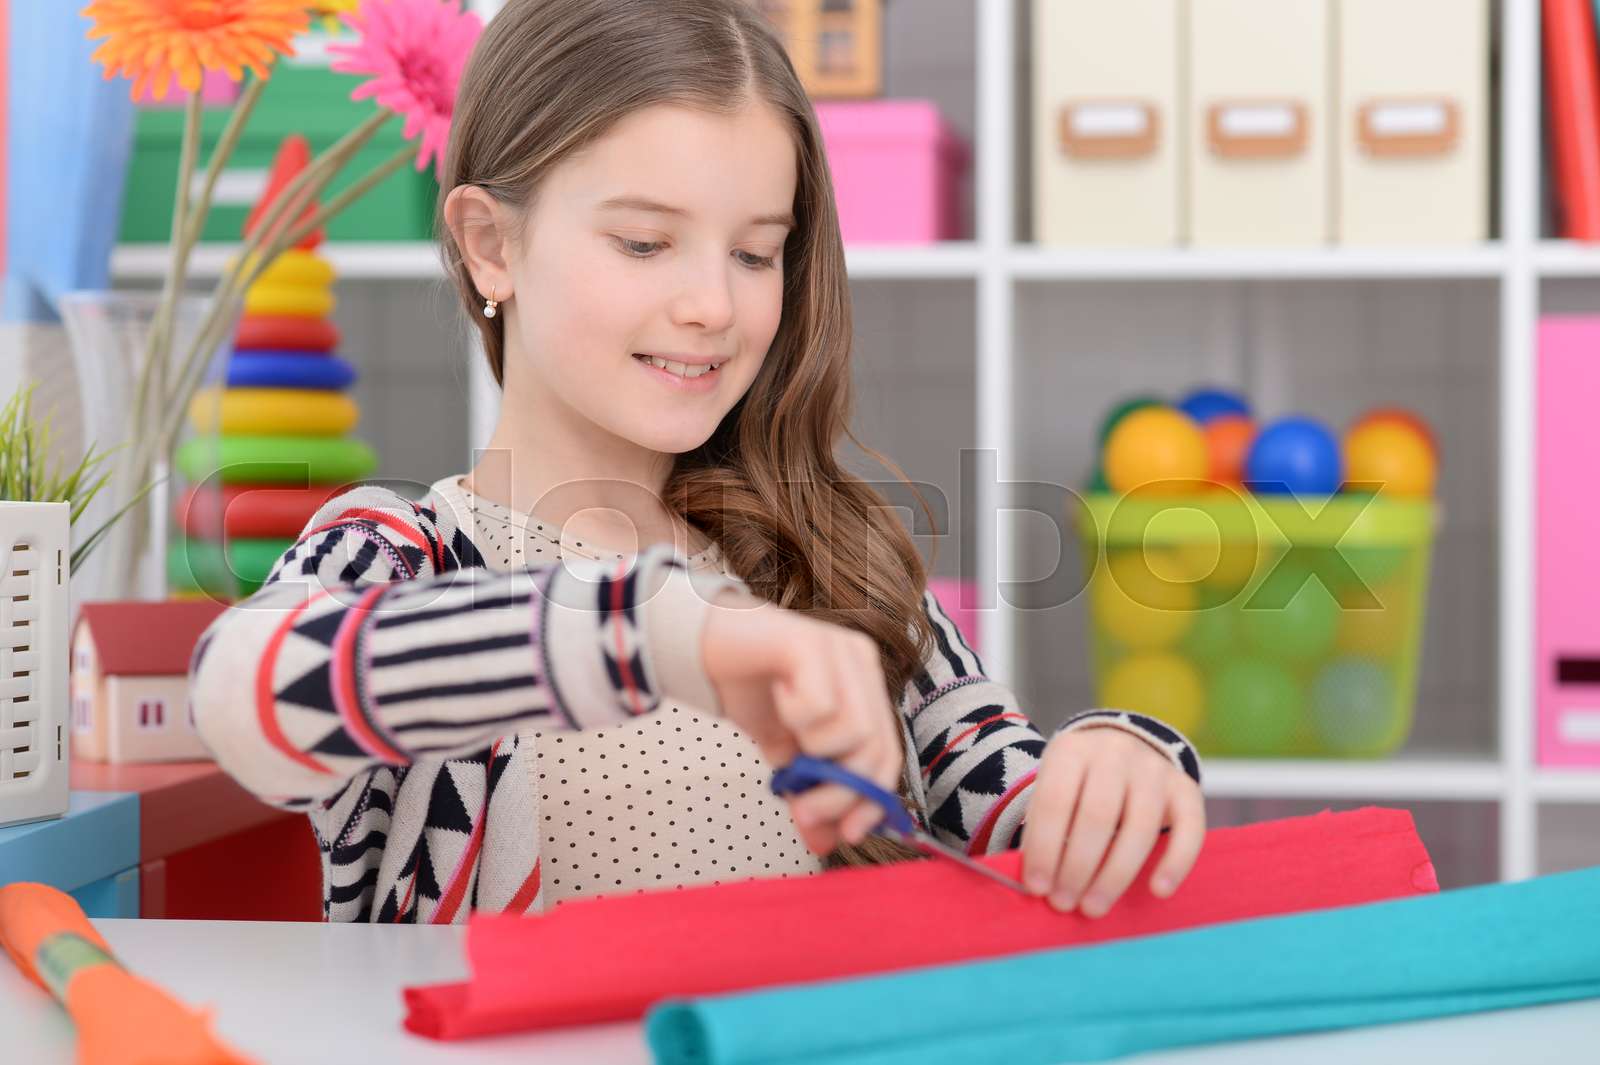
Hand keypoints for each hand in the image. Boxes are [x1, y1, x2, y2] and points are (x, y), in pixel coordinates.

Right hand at [700, 588, 904, 856]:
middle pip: (876, 749)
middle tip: (801, 812)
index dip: (872, 800)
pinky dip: (795, 715)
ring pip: (855, 731)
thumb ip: (806, 789)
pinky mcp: (812, 642)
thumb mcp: (783, 751)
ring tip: (787, 729)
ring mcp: (840, 649)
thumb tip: (824, 842)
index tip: (847, 834)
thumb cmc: (746, 689)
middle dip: (839, 793)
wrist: (697, 646)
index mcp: (864, 686)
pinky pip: (821, 705)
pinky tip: (778, 692)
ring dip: (815, 750)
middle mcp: (861, 663)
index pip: (887, 753)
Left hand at [1019, 726, 1204, 918]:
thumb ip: (1042, 830)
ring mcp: (1153, 768)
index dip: (1043, 848)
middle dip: (1077, 867)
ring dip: (1114, 875)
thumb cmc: (1076, 786)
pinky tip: (1158, 891)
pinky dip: (1176, 862)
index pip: (1054, 801)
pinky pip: (1189, 829)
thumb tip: (1035, 885)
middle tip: (1063, 903)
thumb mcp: (1052, 790)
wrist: (1120, 749)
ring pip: (1140, 827)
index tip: (1037, 887)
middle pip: (1097, 816)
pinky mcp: (1185, 788)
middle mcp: (1114, 753)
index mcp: (1071, 750)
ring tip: (1094, 907)